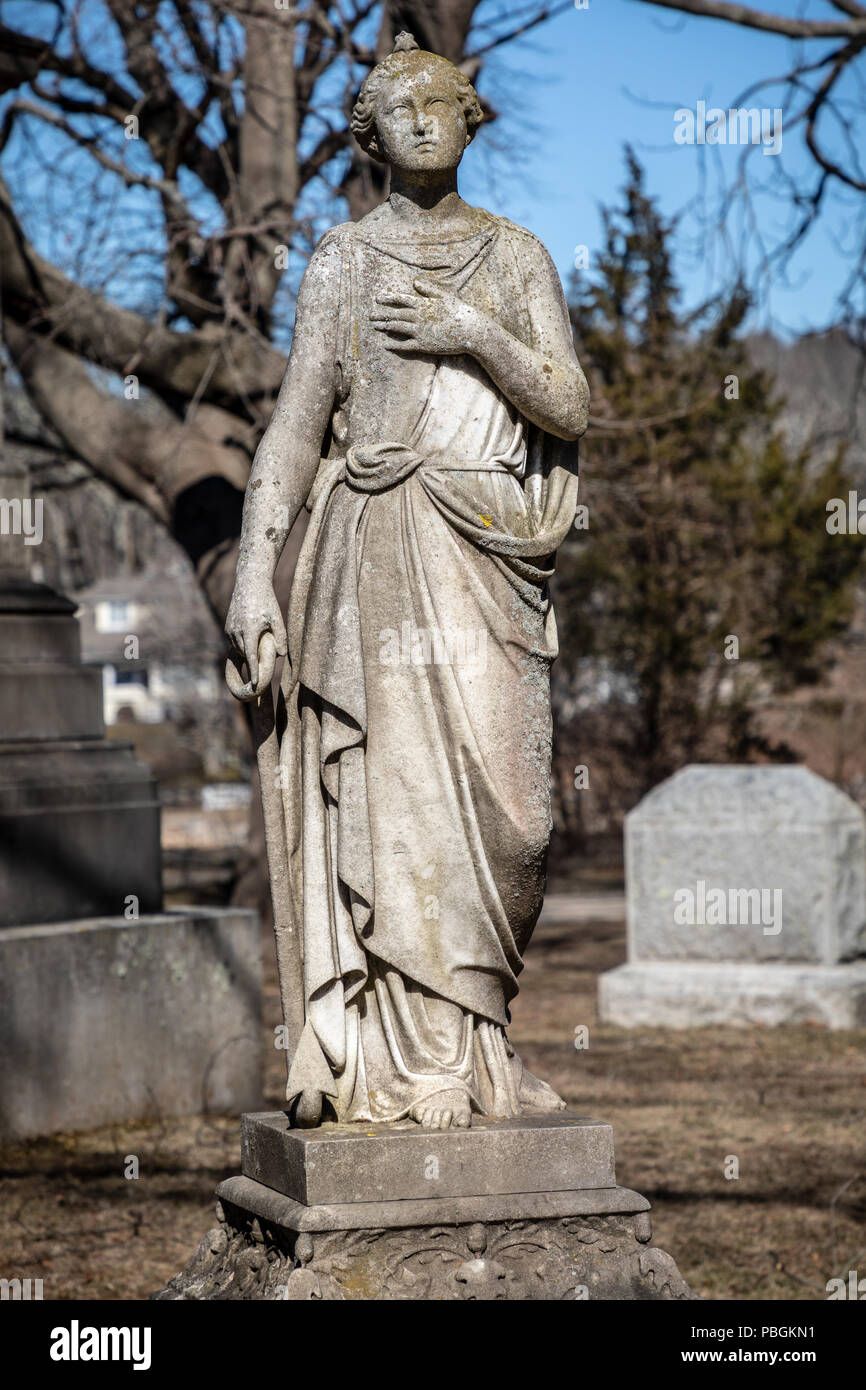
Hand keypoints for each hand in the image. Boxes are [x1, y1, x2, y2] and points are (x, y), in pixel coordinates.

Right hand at [225, 580, 286, 694]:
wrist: (250, 583)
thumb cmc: (267, 600)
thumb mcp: (277, 618)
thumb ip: (281, 637)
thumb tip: (281, 655)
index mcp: (249, 629)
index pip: (250, 657)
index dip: (253, 672)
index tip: (255, 685)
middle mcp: (236, 631)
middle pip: (245, 654)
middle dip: (253, 662)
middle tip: (264, 666)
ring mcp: (230, 629)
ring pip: (239, 649)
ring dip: (248, 652)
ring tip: (258, 647)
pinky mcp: (227, 626)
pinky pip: (235, 642)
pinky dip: (243, 645)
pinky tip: (251, 640)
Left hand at [369, 277, 481, 356]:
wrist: (469, 330)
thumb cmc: (459, 311)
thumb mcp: (445, 295)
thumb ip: (428, 288)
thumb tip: (415, 281)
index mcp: (422, 304)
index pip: (401, 299)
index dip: (388, 298)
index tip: (377, 298)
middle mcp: (418, 317)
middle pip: (395, 314)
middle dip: (381, 314)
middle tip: (370, 315)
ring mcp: (419, 332)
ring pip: (396, 328)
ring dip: (384, 327)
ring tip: (375, 326)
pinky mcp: (423, 345)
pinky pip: (404, 345)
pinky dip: (393, 345)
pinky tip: (384, 345)